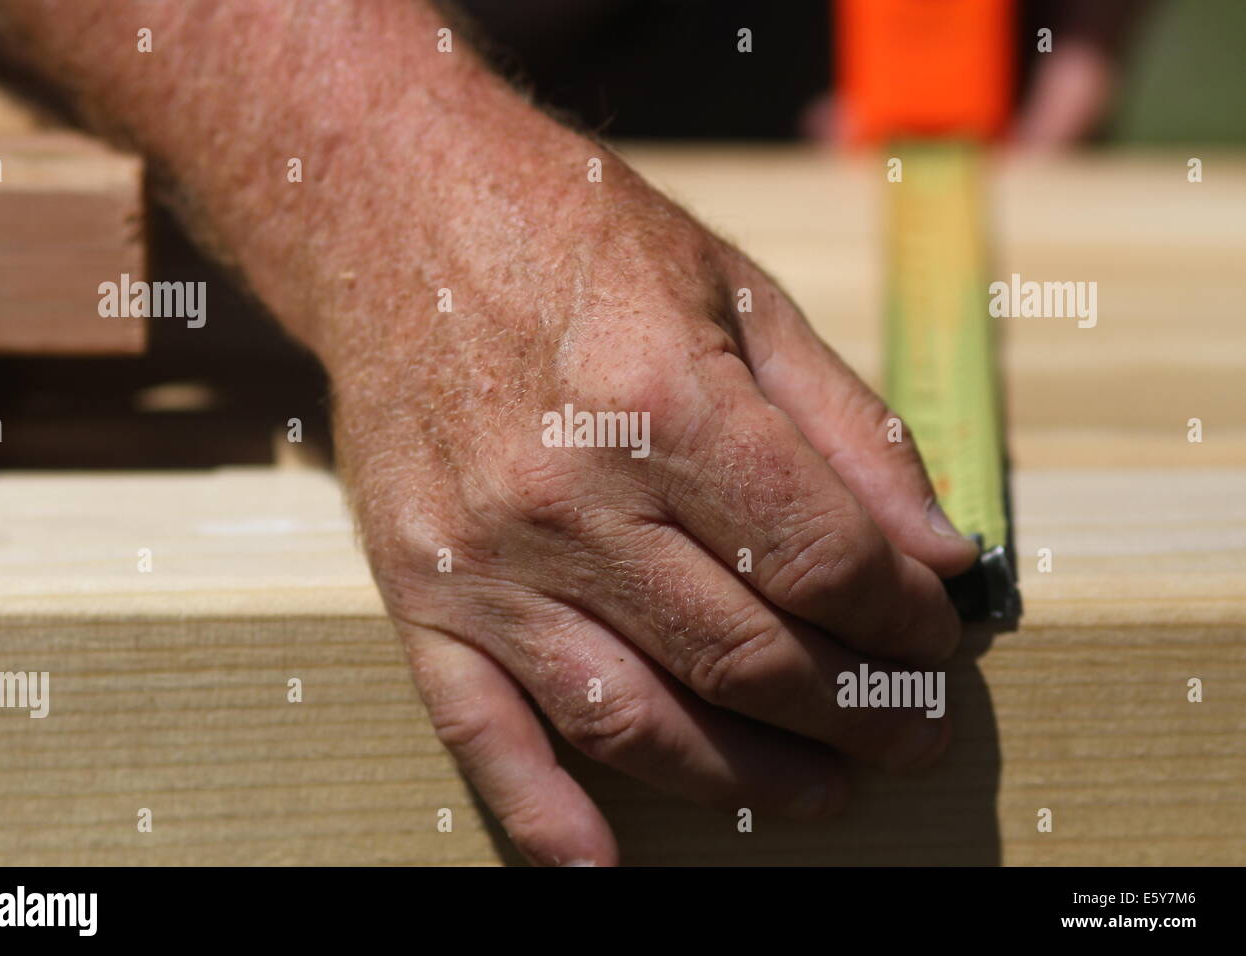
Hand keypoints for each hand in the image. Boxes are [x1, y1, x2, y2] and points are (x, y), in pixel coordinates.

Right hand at [323, 140, 978, 865]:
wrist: (396, 218)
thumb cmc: (579, 240)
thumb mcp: (739, 297)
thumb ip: (847, 431)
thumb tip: (942, 554)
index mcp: (662, 400)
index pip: (821, 561)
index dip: (905, 619)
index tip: (941, 637)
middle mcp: (566, 496)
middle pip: (743, 652)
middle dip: (854, 710)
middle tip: (912, 732)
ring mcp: (482, 557)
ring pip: (631, 715)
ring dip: (743, 775)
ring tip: (822, 792)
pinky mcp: (417, 590)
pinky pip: (478, 727)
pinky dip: (541, 810)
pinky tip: (605, 866)